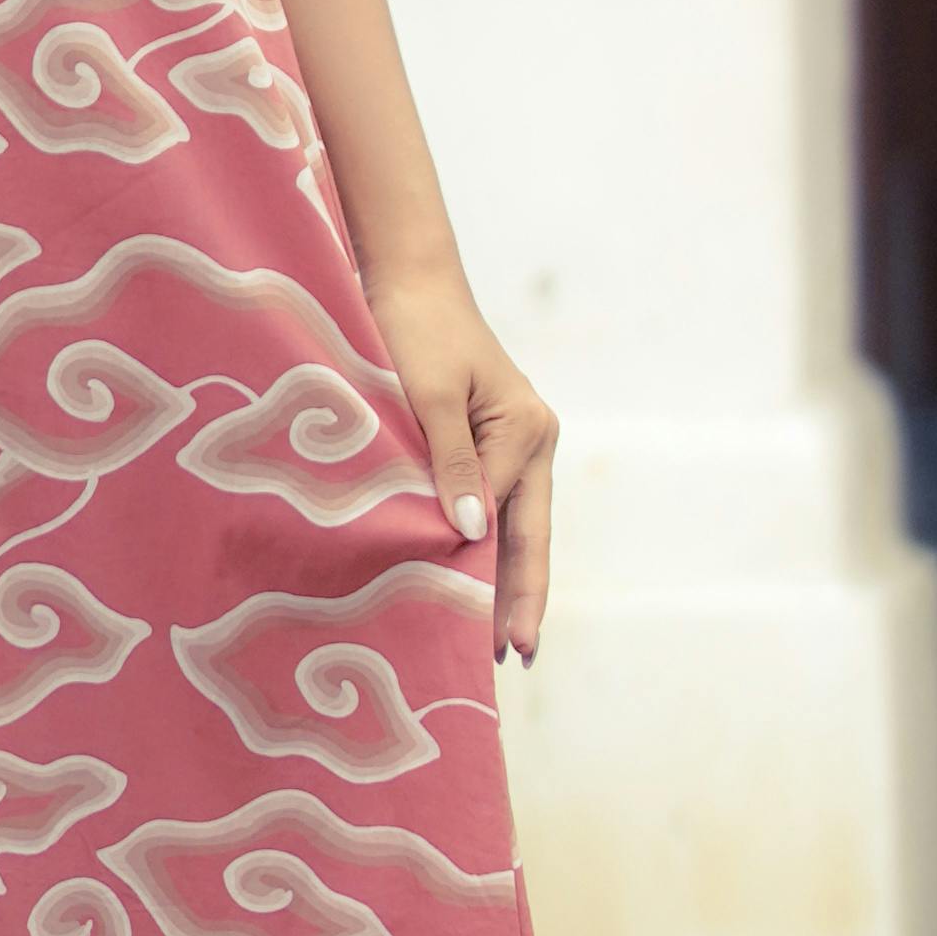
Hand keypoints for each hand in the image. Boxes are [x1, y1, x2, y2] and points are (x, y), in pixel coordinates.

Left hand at [370, 269, 558, 664]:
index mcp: (526, 432)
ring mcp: (512, 440)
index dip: (506, 585)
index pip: (514, 527)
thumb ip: (450, 464)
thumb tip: (469, 533)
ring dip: (500, 576)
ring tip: (492, 637)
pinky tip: (465, 576)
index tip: (503, 642)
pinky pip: (487, 502)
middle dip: (520, 597)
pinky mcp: (484, 437)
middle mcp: (530, 441)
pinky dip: (479, 543)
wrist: (406, 277)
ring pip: (509, 524)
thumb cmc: (415, 328)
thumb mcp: (427, 396)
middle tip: (514, 658)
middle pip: (526, 535)